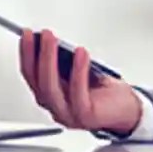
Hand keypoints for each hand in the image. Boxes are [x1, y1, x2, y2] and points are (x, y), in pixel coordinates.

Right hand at [19, 29, 142, 135]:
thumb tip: (49, 41)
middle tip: (43, 35)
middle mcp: (55, 107)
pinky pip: (77, 92)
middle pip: (38, 82)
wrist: (126, 109)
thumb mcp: (77, 70)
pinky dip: (78, 70)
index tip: (26, 34)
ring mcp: (68, 114)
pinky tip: (80, 53)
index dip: (26, 54)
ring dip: (50, 61)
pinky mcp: (85, 116)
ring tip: (53, 40)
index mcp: (50, 96)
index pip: (30, 75)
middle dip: (38, 55)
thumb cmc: (102, 89)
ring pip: (51, 88)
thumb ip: (63, 61)